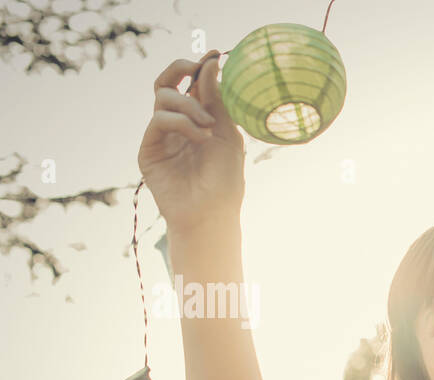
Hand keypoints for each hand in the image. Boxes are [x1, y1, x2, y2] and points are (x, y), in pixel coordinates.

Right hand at [138, 52, 245, 235]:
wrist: (212, 214)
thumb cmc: (225, 180)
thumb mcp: (227, 134)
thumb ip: (217, 99)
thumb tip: (211, 62)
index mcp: (198, 119)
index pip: (191, 84)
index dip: (198, 67)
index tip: (214, 55)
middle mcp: (176, 124)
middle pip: (166, 81)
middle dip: (182, 69)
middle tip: (198, 69)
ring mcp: (160, 135)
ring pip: (162, 97)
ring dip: (189, 104)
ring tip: (209, 125)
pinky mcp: (149, 148)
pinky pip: (159, 119)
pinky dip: (182, 122)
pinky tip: (200, 136)